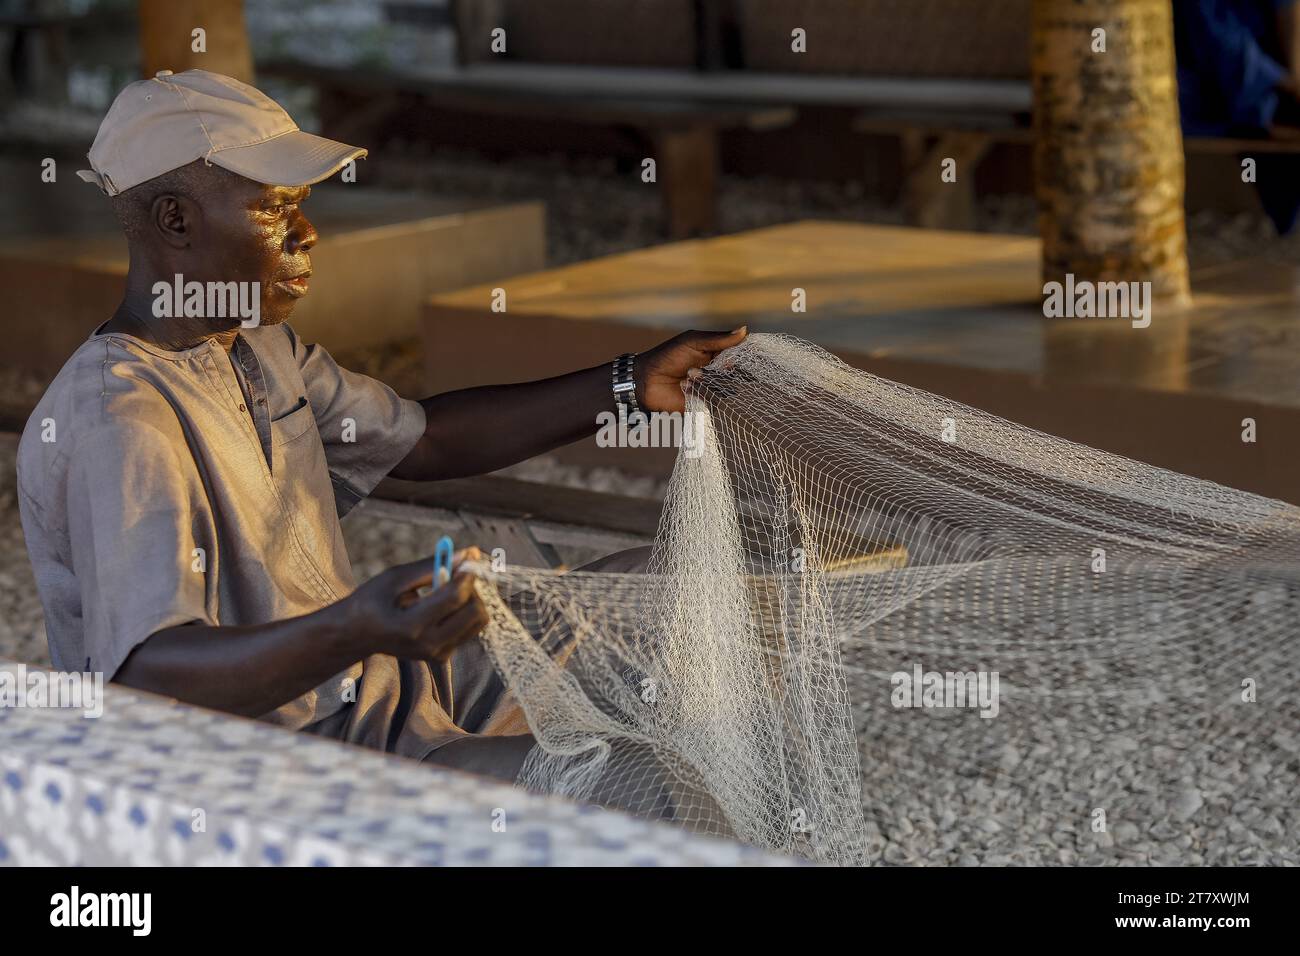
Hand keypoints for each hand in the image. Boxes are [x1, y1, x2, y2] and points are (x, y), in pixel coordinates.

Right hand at [344, 548, 488, 662]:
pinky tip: (446, 603)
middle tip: (457, 572)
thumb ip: (431, 566)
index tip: (469, 557)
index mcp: (410, 626)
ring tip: (449, 587)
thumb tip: (467, 553)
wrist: (357, 635)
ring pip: (478, 621)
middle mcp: (428, 645)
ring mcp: (437, 654)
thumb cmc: (372, 601)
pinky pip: (470, 629)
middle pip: (474, 613)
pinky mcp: (443, 656)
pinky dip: (465, 611)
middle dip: (472, 587)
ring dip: (471, 599)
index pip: (454, 598)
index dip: (467, 574)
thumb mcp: (395, 578)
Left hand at [635, 327, 747, 413]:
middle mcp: (718, 371)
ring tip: (689, 375)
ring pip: (729, 388)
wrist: (647, 381)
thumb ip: (718, 339)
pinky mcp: (706, 404)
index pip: (740, 354)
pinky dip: (701, 392)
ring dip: (708, 380)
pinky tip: (686, 386)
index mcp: (717, 353)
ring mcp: (713, 388)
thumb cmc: (667, 357)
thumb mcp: (692, 342)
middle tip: (708, 365)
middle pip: (738, 373)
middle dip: (722, 369)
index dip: (746, 355)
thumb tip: (745, 330)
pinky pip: (716, 401)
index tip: (747, 352)